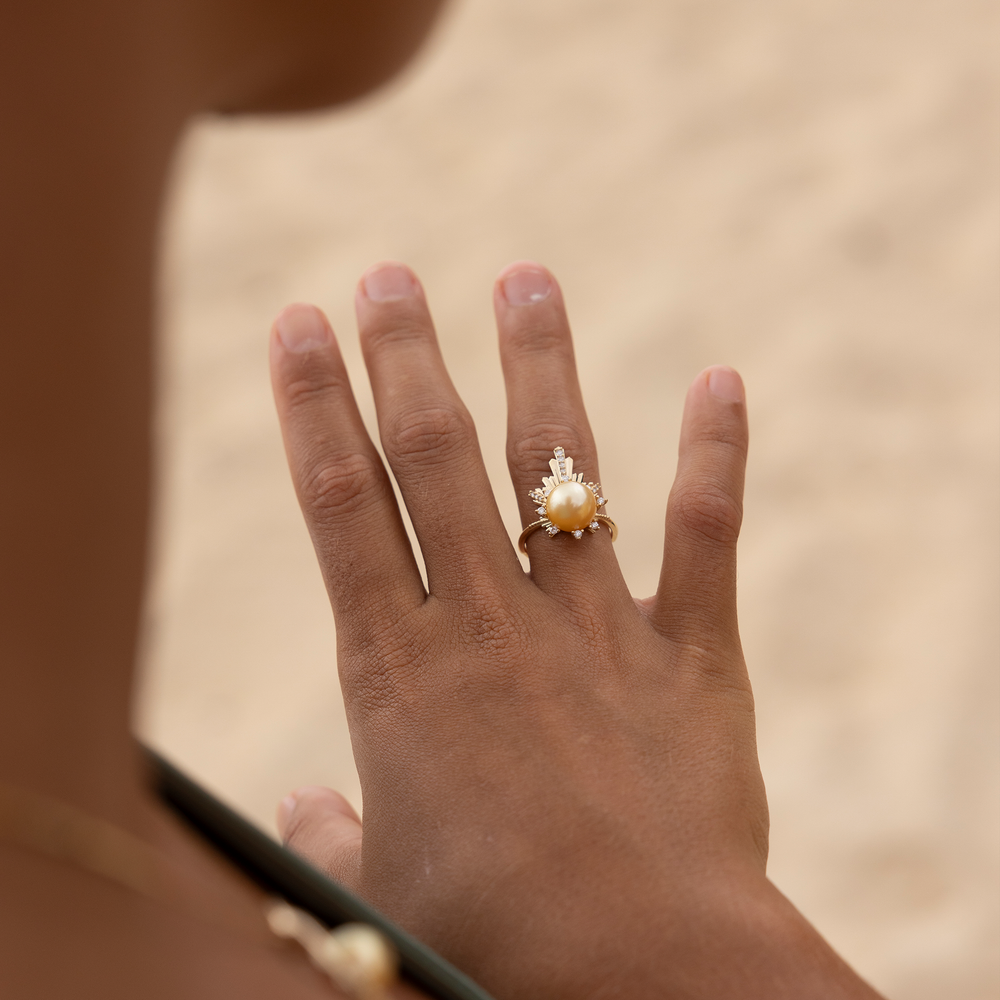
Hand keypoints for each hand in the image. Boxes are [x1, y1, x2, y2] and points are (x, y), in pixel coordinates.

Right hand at [268, 262, 882, 999]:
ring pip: (561, 465)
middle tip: (386, 275)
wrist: (642, 973)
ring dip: (540, 365)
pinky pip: (706, 532)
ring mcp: (596, 627)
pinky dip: (717, 454)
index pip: (341, 504)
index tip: (297, 325)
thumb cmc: (492, 940)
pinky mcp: (693, 653)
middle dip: (402, 358)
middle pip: (434, 458)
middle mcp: (492, 623)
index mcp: (401, 671)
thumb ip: (331, 833)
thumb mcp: (384, 886)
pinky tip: (725, 379)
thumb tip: (296, 809)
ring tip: (526, 278)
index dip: (313, 405)